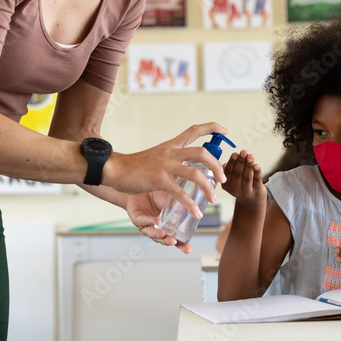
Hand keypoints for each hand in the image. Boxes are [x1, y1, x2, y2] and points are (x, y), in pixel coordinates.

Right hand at [105, 122, 228, 219]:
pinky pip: (180, 193)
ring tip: (213, 198)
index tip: (225, 130)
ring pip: (195, 174)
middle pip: (201, 152)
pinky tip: (196, 212)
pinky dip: (191, 204)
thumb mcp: (157, 154)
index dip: (212, 128)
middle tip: (223, 178)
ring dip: (208, 187)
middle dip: (217, 165)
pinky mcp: (158, 180)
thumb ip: (172, 157)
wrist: (115, 169)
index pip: (194, 130)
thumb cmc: (135, 165)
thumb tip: (186, 162)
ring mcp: (165, 166)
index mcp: (171, 145)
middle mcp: (170, 152)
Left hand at [126, 190, 191, 253]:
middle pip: (163, 239)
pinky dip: (150, 221)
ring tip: (163, 234)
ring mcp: (146, 225)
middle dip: (168, 242)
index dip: (181, 245)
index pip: (175, 239)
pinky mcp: (136, 219)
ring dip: (157, 235)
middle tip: (174, 242)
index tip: (188, 249)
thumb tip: (192, 208)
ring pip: (151, 233)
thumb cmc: (156, 195)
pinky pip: (143, 221)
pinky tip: (156, 221)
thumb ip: (179, 205)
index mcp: (166, 226)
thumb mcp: (171, 199)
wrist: (141, 186)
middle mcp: (156, 228)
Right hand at [222, 150, 263, 207]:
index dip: (232, 162)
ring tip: (250, 156)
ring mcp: (247, 191)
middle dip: (241, 161)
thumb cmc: (241, 187)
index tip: (235, 154)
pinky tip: (257, 165)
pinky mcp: (257, 191)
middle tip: (243, 152)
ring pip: (247, 177)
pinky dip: (257, 172)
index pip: (228, 172)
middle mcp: (235, 190)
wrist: (251, 203)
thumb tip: (226, 164)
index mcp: (227, 185)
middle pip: (238, 173)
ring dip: (249, 165)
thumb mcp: (231, 181)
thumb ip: (228, 171)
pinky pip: (257, 180)